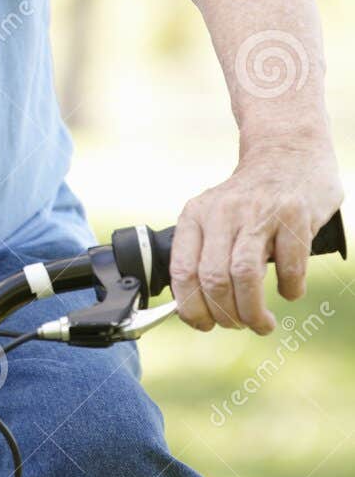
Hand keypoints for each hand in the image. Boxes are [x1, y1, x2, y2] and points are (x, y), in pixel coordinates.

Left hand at [170, 141, 343, 335]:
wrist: (287, 151)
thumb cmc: (249, 197)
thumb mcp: (214, 215)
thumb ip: (203, 252)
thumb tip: (193, 309)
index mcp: (196, 215)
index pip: (182, 271)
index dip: (191, 308)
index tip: (203, 324)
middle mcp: (223, 212)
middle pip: (213, 279)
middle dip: (225, 316)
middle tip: (238, 325)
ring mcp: (259, 211)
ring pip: (245, 275)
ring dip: (253, 312)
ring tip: (261, 323)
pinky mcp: (293, 214)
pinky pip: (289, 267)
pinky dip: (290, 289)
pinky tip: (289, 291)